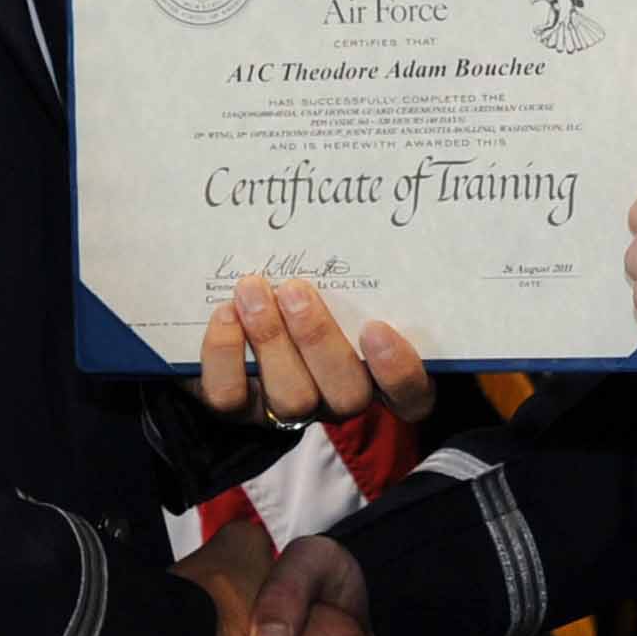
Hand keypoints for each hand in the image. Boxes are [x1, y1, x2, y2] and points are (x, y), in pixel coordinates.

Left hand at [198, 275, 430, 425]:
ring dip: (270, 339)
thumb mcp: (339, 285)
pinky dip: (224, 354)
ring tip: (253, 289)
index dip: (398, 371)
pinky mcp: (239, 408)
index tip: (377, 328)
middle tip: (296, 289)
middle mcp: (339, 398)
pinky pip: (230, 396)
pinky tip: (225, 313)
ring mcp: (291, 409)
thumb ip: (352, 278)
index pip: (412, 395)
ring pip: (291, 398)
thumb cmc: (311, 289)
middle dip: (318, 340)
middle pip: (347, 395)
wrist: (245, 313)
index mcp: (381, 374)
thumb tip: (356, 226)